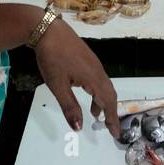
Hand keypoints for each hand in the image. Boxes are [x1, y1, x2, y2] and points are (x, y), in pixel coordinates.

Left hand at [34, 18, 118, 134]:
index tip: (116, 134)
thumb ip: (70, 107)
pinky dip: (99, 91)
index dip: (112, 120)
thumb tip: (78, 128)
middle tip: (110, 127)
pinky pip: (100, 79)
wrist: (48, 30)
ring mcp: (95, 64)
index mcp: (93, 79)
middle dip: (111, 112)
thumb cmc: (52, 58)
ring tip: (95, 113)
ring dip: (104, 101)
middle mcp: (99, 71)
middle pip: (111, 95)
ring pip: (106, 86)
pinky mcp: (89, 59)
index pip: (108, 103)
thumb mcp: (58, 86)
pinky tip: (88, 94)